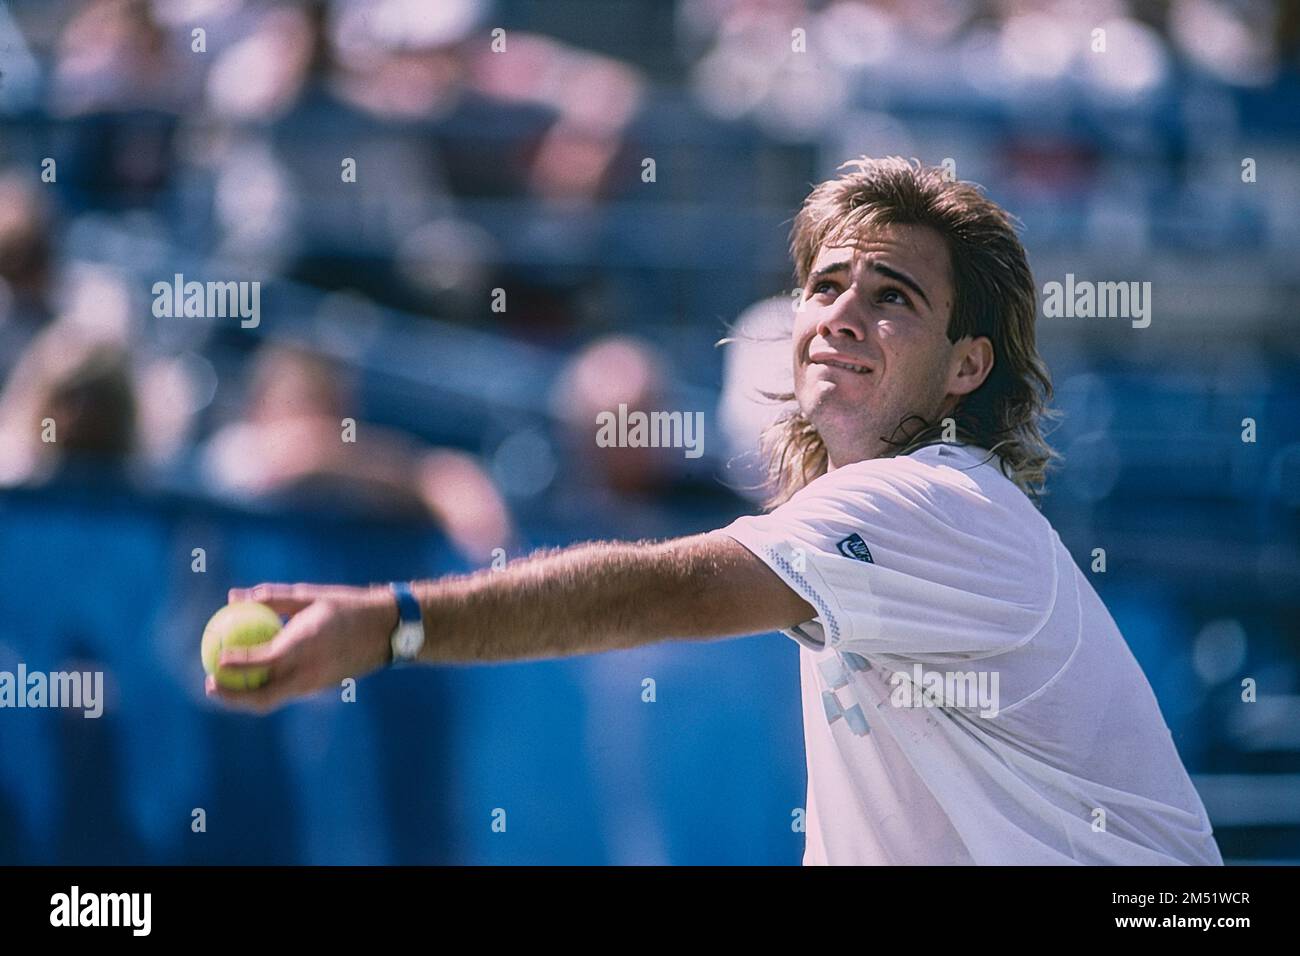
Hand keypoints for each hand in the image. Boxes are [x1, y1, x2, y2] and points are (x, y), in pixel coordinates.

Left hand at [206, 583, 398, 713]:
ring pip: (272, 699)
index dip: (236, 664)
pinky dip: (265, 688)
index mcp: (306, 644)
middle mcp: (310, 670)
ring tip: (225, 684)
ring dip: (246, 697)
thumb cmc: (347, 606)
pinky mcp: (320, 688)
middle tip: (210, 683)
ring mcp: (316, 684)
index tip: (215, 659)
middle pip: (263, 696)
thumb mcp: (310, 596)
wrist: (386, 630)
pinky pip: (286, 692)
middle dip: (232, 696)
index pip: (263, 661)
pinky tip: (254, 677)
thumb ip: (271, 599)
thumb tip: (233, 597)